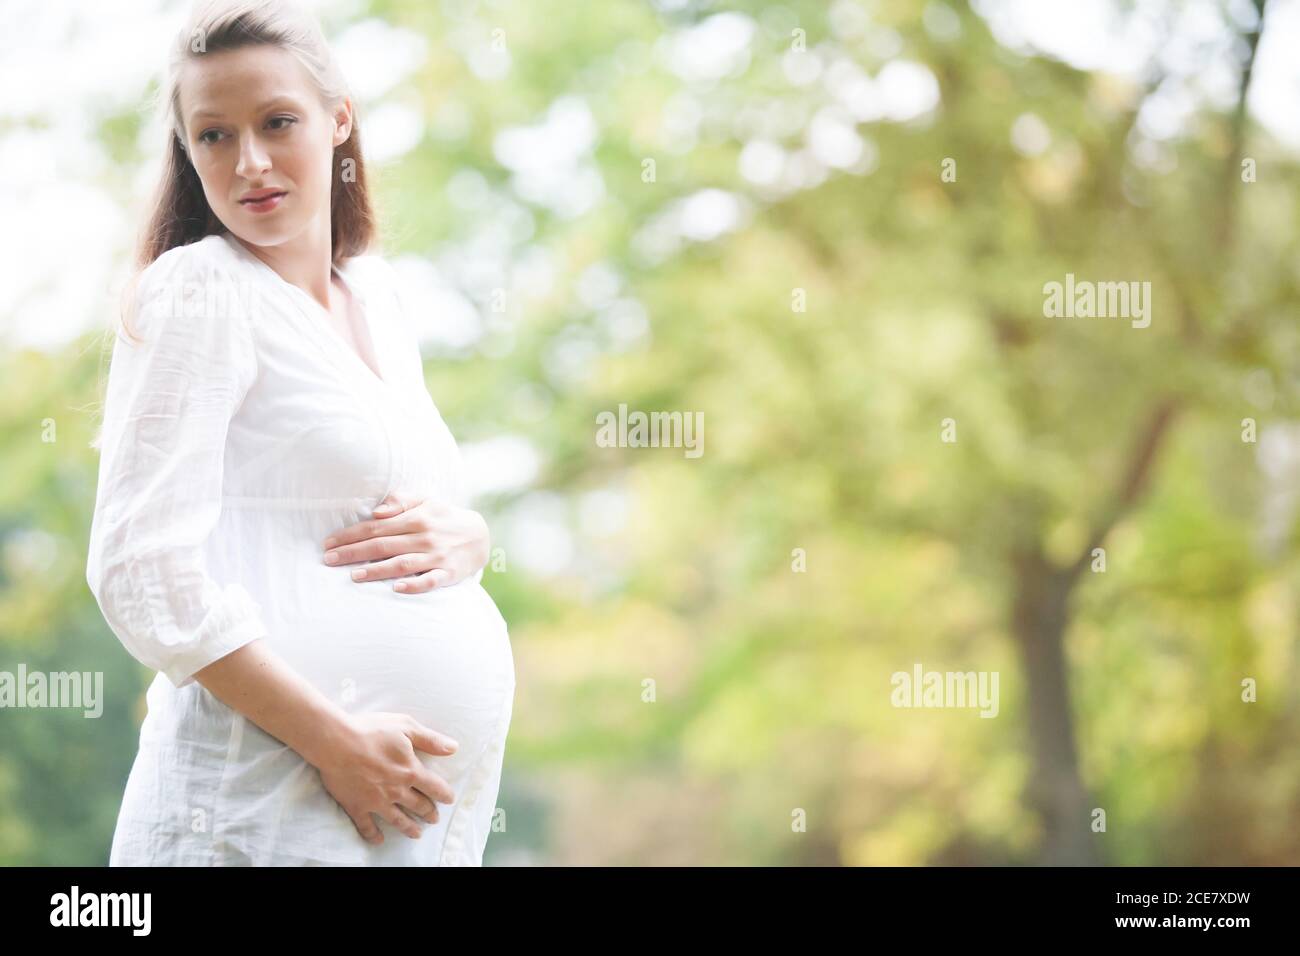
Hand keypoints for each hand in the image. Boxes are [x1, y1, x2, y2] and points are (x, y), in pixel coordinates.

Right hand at [314, 711, 459, 844]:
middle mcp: (396, 791)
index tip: (449, 799)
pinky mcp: (357, 806)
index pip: (434, 787)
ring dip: (409, 828)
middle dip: (428, 813)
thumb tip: (453, 748)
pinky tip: (379, 840)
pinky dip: (373, 835)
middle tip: (434, 819)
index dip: (444, 794)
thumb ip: (430, 740)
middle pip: (418, 805)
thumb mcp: (406, 727)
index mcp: (410, 771)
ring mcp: (376, 801)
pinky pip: (367, 826)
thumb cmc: (372, 731)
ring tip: (417, 834)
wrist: (336, 743)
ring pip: (397, 820)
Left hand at [321, 492, 490, 592]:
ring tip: (353, 576)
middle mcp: (424, 537)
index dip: (350, 535)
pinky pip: (430, 581)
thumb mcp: (426, 501)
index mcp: (416, 518)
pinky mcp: (448, 574)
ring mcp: (437, 556)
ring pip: (402, 564)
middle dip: (353, 553)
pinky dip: (414, 585)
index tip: (328, 543)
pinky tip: (396, 589)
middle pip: (383, 545)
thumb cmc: (444, 518)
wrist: (481, 535)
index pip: (376, 527)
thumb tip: (377, 511)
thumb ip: (401, 501)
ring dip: (377, 571)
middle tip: (329, 560)